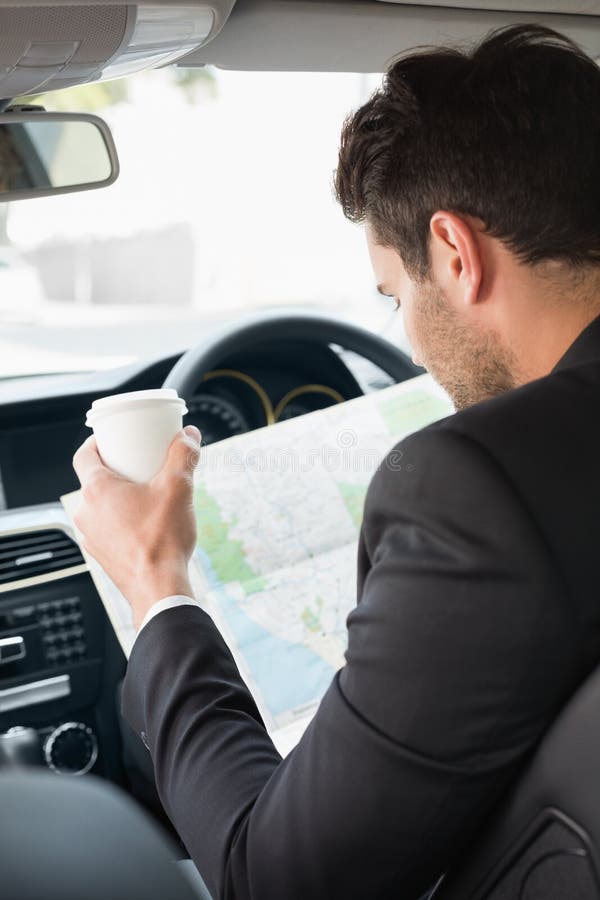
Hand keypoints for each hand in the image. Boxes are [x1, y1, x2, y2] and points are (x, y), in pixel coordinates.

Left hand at [72, 425, 200, 629]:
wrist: (159, 589)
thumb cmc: (163, 539)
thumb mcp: (178, 488)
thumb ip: (183, 456)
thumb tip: (189, 434)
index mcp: (97, 490)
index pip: (83, 455)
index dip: (96, 443)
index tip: (111, 439)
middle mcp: (86, 513)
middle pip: (93, 481)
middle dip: (115, 470)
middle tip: (137, 465)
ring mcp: (91, 537)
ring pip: (100, 506)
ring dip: (118, 497)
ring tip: (145, 494)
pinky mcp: (102, 555)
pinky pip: (107, 528)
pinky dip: (121, 520)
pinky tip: (144, 523)